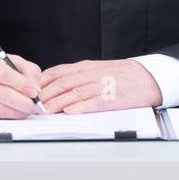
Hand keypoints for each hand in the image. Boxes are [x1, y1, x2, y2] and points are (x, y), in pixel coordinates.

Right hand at [0, 49, 42, 118]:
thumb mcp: (11, 61)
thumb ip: (27, 70)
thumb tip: (36, 88)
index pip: (1, 73)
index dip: (20, 84)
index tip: (34, 91)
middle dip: (21, 102)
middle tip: (34, 105)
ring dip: (16, 112)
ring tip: (28, 110)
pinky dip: (7, 116)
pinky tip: (15, 113)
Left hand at [38, 59, 162, 113]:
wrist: (148, 77)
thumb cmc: (121, 76)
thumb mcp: (96, 70)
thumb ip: (76, 77)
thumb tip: (53, 85)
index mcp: (86, 67)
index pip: (58, 72)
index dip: (42, 82)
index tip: (29, 91)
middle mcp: (92, 74)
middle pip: (63, 83)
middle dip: (45, 95)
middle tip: (32, 105)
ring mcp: (103, 85)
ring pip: (76, 92)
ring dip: (58, 102)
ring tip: (45, 111)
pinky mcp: (114, 97)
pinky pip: (95, 102)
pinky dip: (81, 107)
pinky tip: (70, 112)